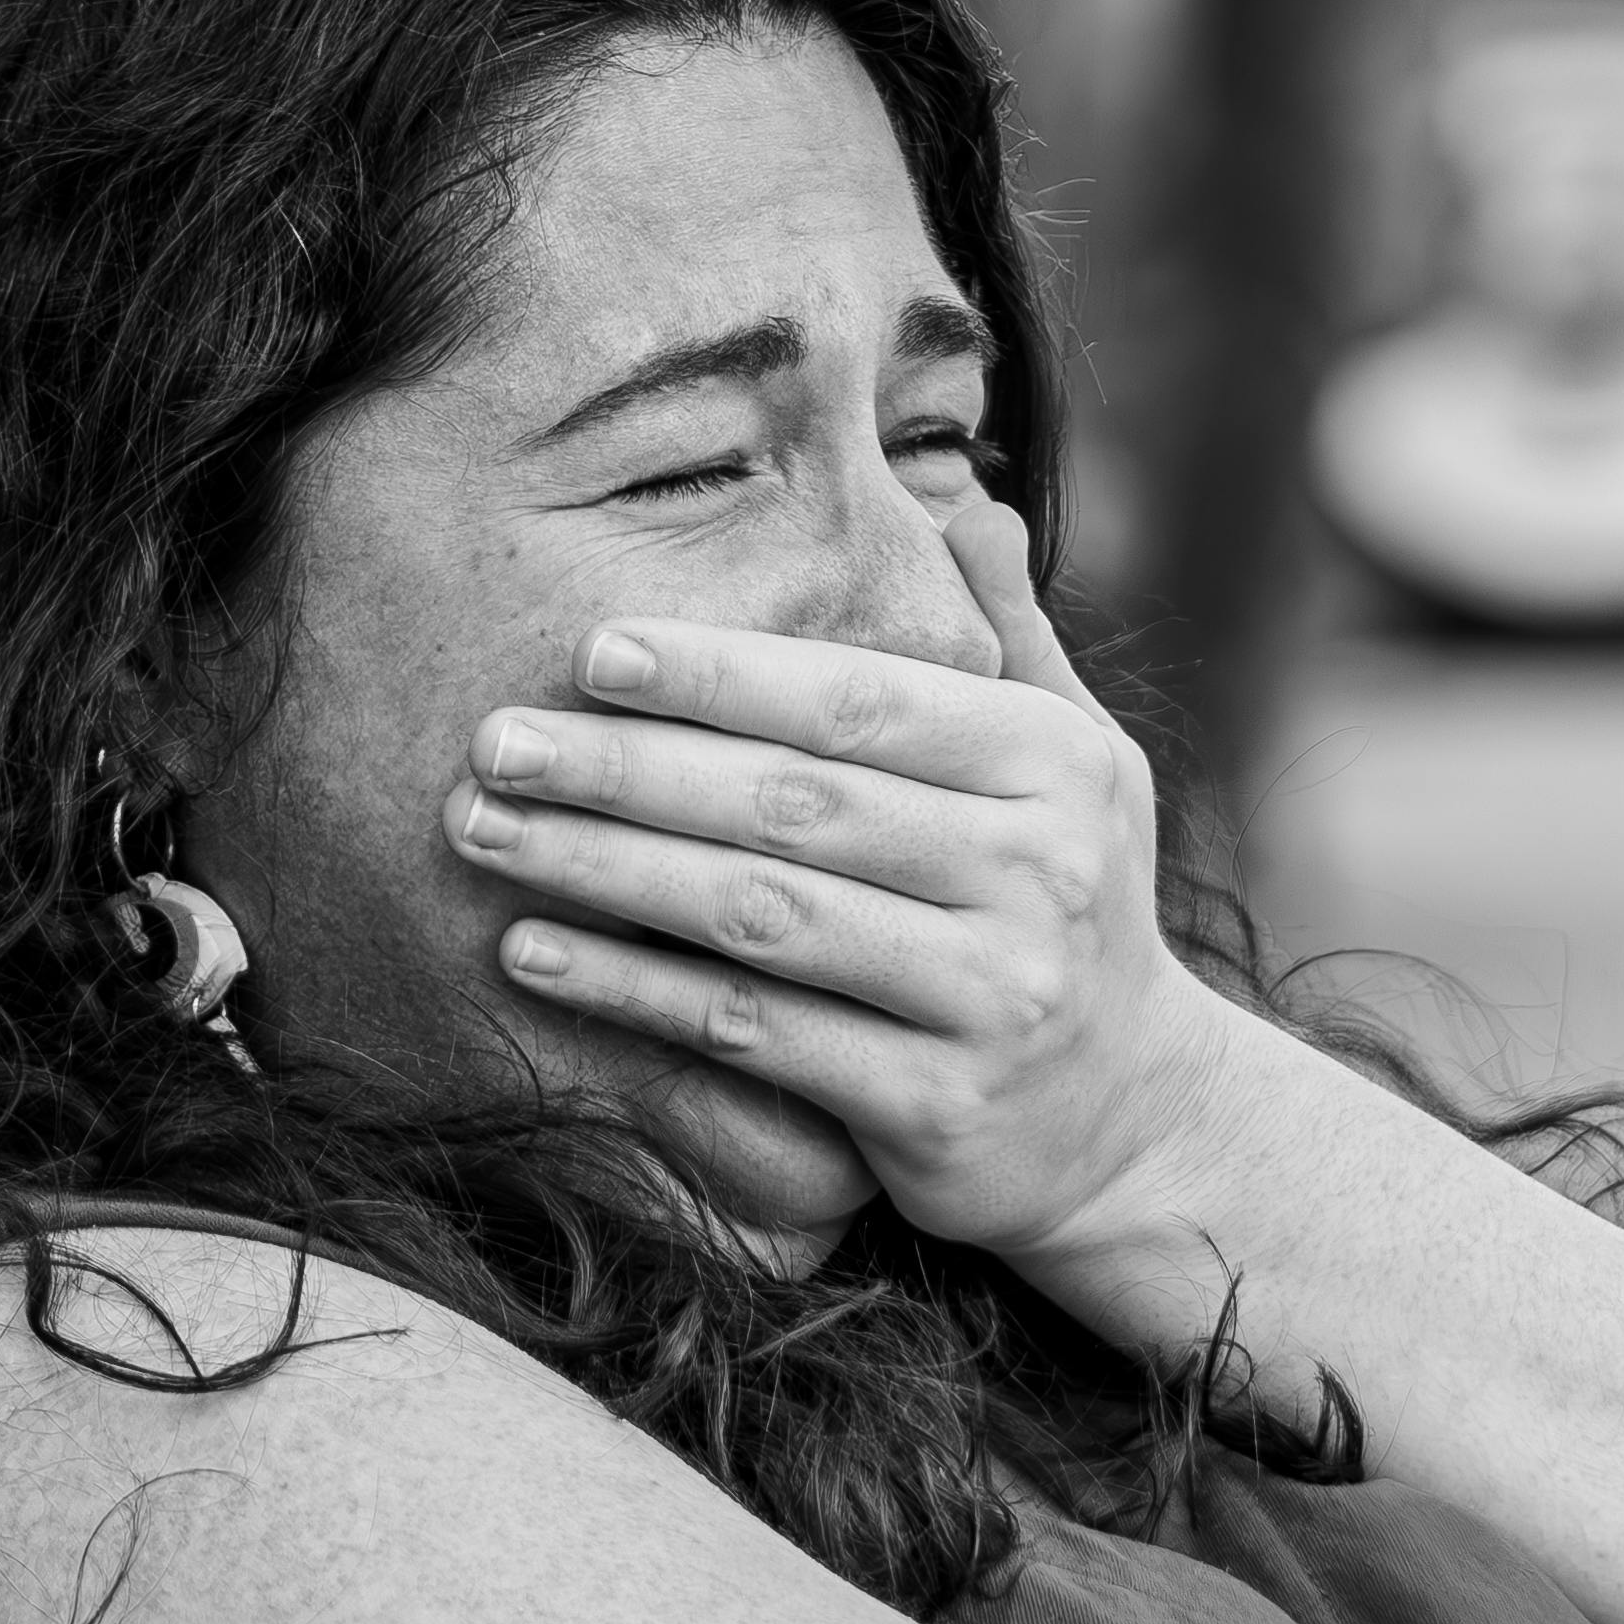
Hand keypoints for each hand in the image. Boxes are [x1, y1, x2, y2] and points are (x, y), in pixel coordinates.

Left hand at [441, 498, 1247, 1297]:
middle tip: (494, 741)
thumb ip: (1011, 637)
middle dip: (628, 768)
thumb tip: (968, 499)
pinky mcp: (935, 1108)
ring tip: (483, 833)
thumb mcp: (1080, 765)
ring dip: (604, 870)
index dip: (720, 676)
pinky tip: (532, 952)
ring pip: (761, 916)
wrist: (1139, 1124)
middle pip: (794, 803)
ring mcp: (990, 996)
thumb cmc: (1072, 910)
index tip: (592, 653)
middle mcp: (1035, 874)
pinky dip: (635, 990)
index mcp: (1055, 765)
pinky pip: (756, 1035)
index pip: (861, 703)